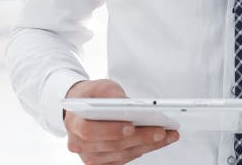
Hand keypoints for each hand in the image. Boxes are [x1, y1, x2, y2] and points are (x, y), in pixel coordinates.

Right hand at [64, 79, 178, 163]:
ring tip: (167, 135)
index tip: (132, 126)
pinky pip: (124, 159)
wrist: (83, 108)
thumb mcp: (99, 85)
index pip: (90, 131)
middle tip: (161, 131)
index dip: (111, 130)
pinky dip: (142, 149)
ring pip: (121, 155)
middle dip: (139, 138)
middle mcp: (79, 144)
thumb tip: (127, 103)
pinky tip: (157, 142)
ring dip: (146, 145)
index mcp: (74, 123)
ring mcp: (90, 156)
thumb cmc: (91, 96)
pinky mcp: (102, 162)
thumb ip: (110, 92)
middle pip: (111, 145)